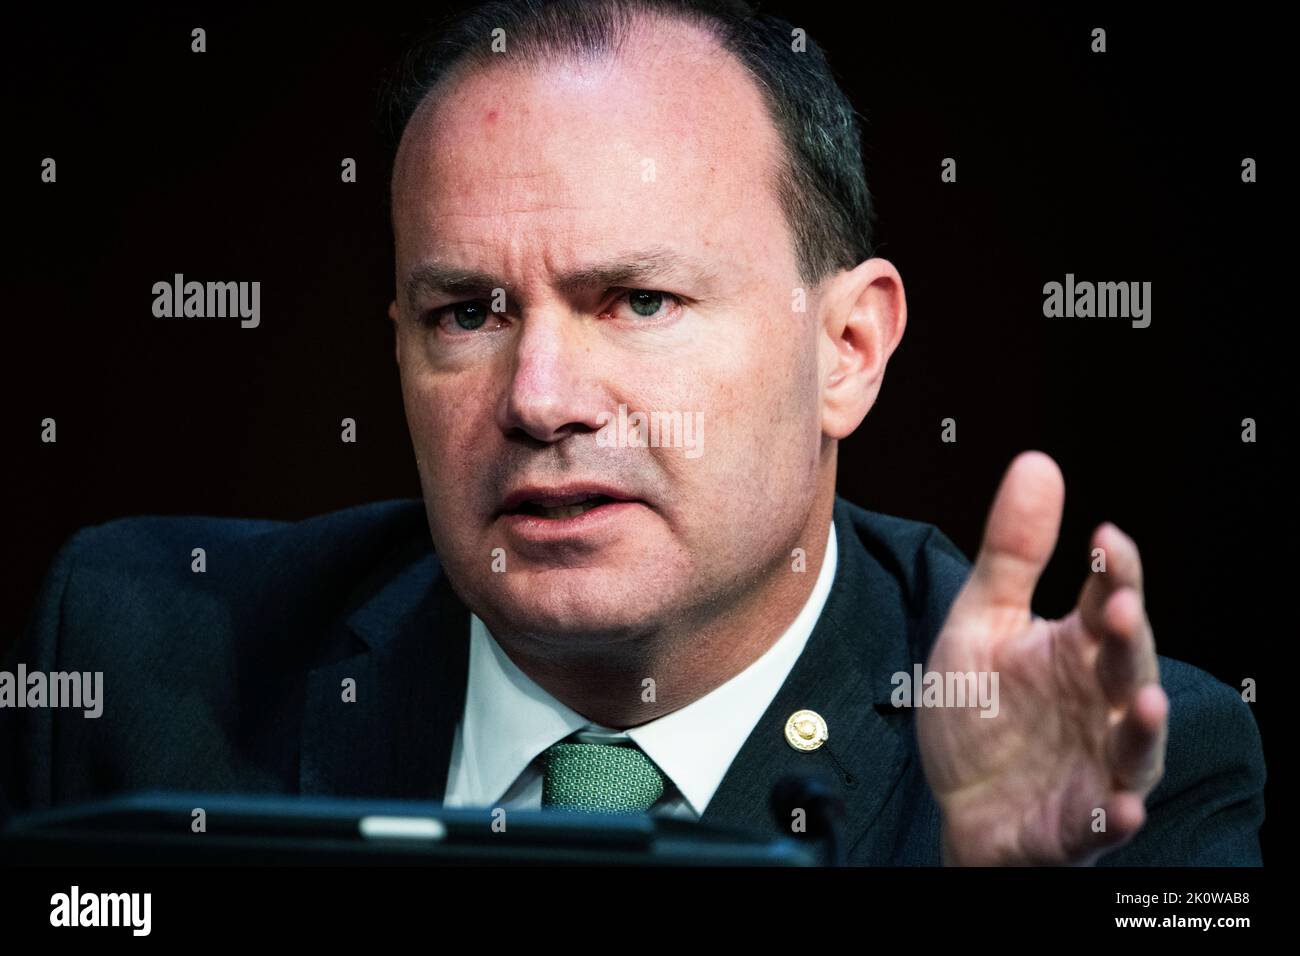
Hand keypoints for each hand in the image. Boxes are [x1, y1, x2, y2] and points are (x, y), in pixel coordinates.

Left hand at [917, 451, 1167, 864]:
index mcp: (1074, 649)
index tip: (1106, 537)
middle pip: (1123, 666)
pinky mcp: (1078, 824)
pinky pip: (1102, 823)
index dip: (1112, 572)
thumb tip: (1038, 462)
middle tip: (1114, 609)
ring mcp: (1095, 764)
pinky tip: (1121, 807)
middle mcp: (1097, 703)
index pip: (1103, 601)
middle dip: (1124, 640)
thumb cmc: (980, 709)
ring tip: (1141, 703)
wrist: (958, 801)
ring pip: (1132, 746)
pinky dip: (1114, 815)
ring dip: (1140, 728)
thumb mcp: (980, 622)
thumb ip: (1011, 553)